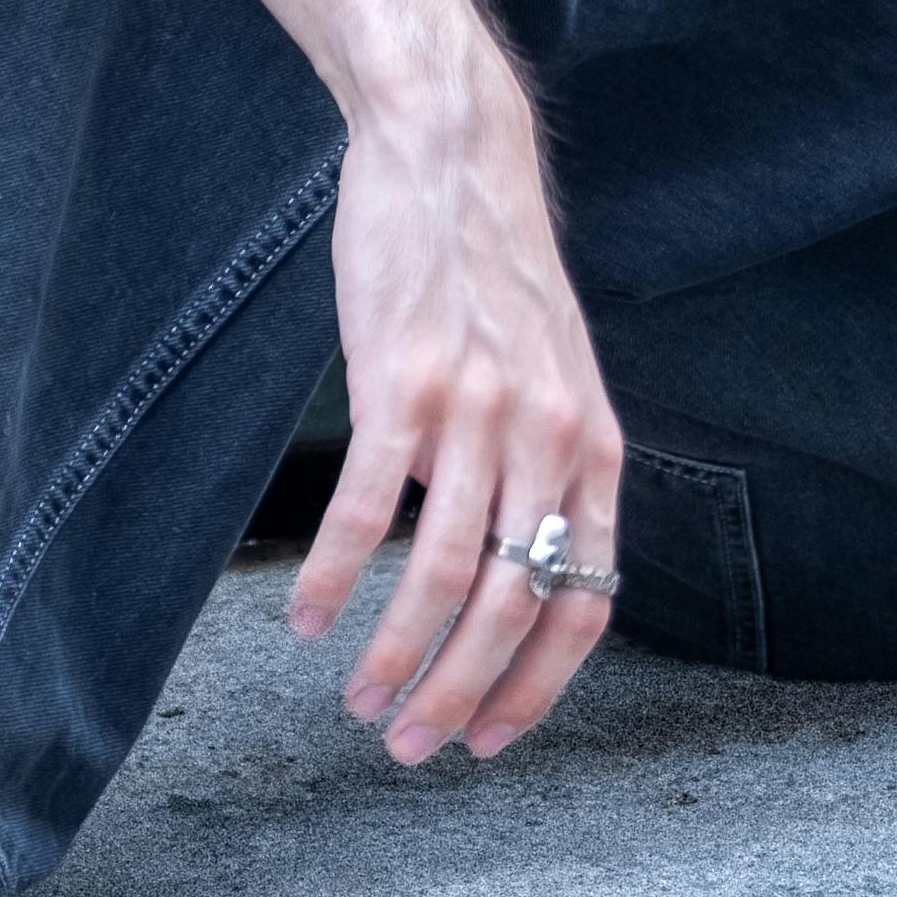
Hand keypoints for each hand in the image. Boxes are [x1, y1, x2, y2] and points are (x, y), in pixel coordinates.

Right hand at [288, 45, 625, 764]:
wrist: (453, 152)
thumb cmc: (494, 271)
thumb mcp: (554, 372)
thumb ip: (546, 467)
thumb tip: (514, 572)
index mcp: (592, 443)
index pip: (586, 600)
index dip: (540, 685)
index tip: (491, 741)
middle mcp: (545, 434)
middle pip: (512, 606)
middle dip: (460, 697)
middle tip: (409, 745)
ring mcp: (475, 408)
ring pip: (440, 575)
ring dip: (394, 656)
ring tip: (357, 695)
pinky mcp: (402, 381)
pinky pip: (366, 511)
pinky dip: (329, 579)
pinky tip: (305, 616)